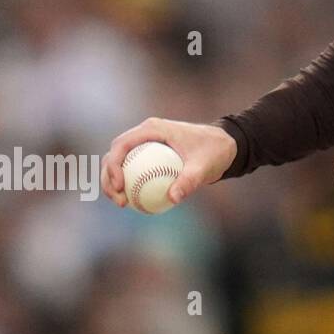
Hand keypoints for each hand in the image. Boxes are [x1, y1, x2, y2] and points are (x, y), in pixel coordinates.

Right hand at [102, 117, 237, 209]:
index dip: (113, 166)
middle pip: (114, 154)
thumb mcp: (204, 166)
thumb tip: (172, 198)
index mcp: (153, 129)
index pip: (121, 145)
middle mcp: (145, 134)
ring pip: (119, 163)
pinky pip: (132, 169)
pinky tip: (132, 203)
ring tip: (123, 204)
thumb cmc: (214, 151)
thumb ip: (190, 180)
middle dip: (108, 178)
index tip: (119, 187)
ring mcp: (145, 144)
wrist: (225, 145)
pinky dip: (128, 184)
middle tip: (119, 201)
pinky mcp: (148, 154)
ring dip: (113, 183)